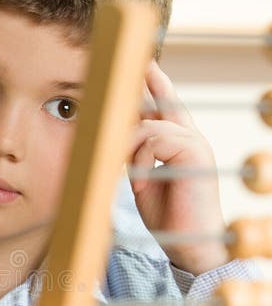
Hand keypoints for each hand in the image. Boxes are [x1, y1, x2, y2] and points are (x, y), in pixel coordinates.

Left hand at [129, 61, 227, 274]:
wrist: (190, 245)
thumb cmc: (168, 214)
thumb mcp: (143, 178)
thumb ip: (134, 154)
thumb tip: (111, 134)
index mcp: (178, 141)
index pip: (165, 101)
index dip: (152, 79)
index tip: (138, 60)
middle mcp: (189, 136)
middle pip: (162, 99)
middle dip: (141, 86)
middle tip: (119, 76)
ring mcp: (195, 142)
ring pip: (148, 124)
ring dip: (128, 148)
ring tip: (128, 176)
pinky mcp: (195, 153)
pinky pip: (155, 140)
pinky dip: (140, 160)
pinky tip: (138, 183)